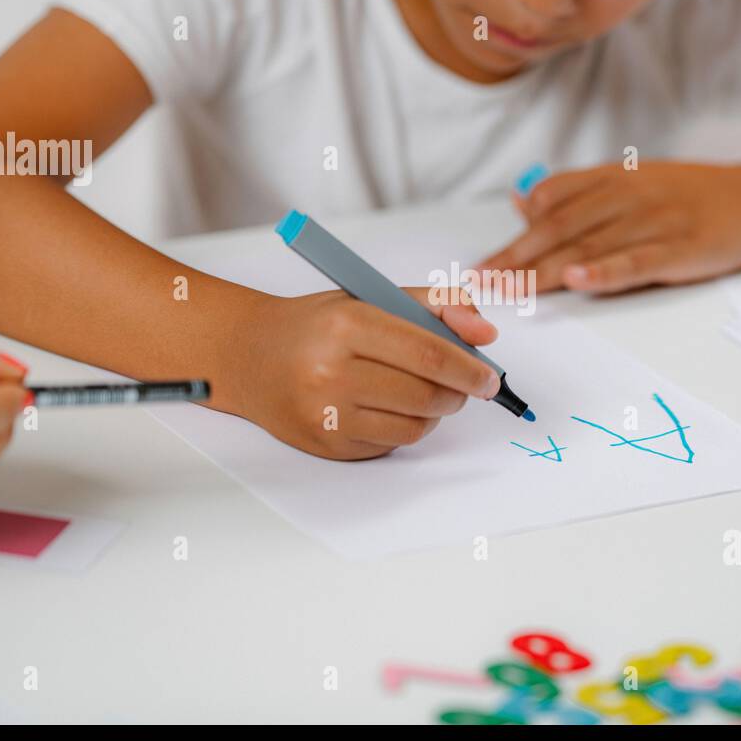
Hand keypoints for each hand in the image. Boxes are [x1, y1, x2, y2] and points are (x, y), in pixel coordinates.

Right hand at [222, 288, 500, 460]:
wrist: (249, 356)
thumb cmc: (319, 325)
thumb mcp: (373, 296)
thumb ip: (437, 306)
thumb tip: (486, 334)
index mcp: (349, 323)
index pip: (429, 355)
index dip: (470, 369)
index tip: (490, 377)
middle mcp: (332, 370)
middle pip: (426, 395)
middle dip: (458, 393)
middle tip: (462, 385)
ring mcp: (326, 412)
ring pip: (414, 427)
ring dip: (434, 413)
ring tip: (422, 393)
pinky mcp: (326, 444)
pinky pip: (390, 445)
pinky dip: (403, 428)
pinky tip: (387, 407)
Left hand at [477, 162, 740, 293]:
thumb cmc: (688, 195)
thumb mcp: (631, 181)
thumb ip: (578, 192)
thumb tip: (522, 202)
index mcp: (612, 177)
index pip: (550, 201)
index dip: (515, 235)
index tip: (483, 263)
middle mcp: (626, 195)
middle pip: (559, 228)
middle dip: (516, 258)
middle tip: (482, 283)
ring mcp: (652, 223)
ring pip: (587, 246)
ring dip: (544, 270)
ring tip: (510, 288)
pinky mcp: (677, 250)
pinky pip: (633, 262)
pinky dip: (602, 271)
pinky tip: (576, 280)